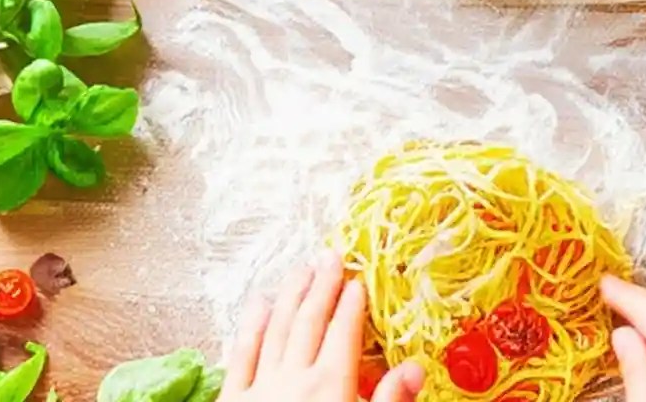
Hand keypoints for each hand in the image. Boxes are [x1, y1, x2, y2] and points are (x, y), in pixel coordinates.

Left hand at [220, 252, 424, 401]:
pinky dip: (251, 326)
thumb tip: (413, 368)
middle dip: (321, 286)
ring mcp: (259, 387)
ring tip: (299, 270)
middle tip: (329, 257)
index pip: (343, 333)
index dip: (351, 304)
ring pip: (276, 329)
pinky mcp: (232, 401)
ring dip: (290, 296)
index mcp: (330, 388)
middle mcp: (293, 379)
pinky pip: (241, 354)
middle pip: (309, 321)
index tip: (358, 279)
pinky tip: (258, 305)